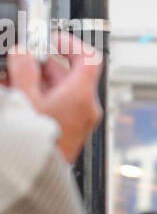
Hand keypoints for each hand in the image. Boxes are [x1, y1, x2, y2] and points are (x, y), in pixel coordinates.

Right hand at [3, 35, 102, 163]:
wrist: (38, 175)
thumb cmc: (36, 143)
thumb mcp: (24, 97)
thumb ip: (23, 68)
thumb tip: (23, 53)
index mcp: (81, 96)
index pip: (89, 58)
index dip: (70, 43)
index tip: (50, 39)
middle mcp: (86, 107)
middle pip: (66, 72)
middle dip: (39, 63)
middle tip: (17, 62)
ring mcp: (79, 119)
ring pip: (57, 87)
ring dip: (33, 79)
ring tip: (11, 79)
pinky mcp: (69, 128)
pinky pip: (55, 103)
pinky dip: (36, 94)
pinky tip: (16, 93)